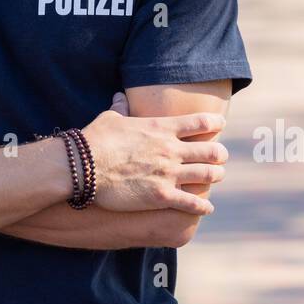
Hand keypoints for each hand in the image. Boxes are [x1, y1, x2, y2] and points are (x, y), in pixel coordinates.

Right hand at [78, 100, 226, 215]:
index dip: (215, 123)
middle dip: (220, 155)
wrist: (83, 166)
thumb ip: (120, 107)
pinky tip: (206, 208)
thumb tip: (119, 96)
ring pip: (208, 175)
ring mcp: (168, 173)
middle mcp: (171, 149)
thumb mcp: (110, 118)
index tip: (221, 125)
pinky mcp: (161, 196)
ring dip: (215, 177)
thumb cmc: (95, 139)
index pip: (201, 122)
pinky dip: (203, 206)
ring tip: (216, 178)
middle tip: (221, 158)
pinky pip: (193, 203)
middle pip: (212, 151)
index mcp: (162, 127)